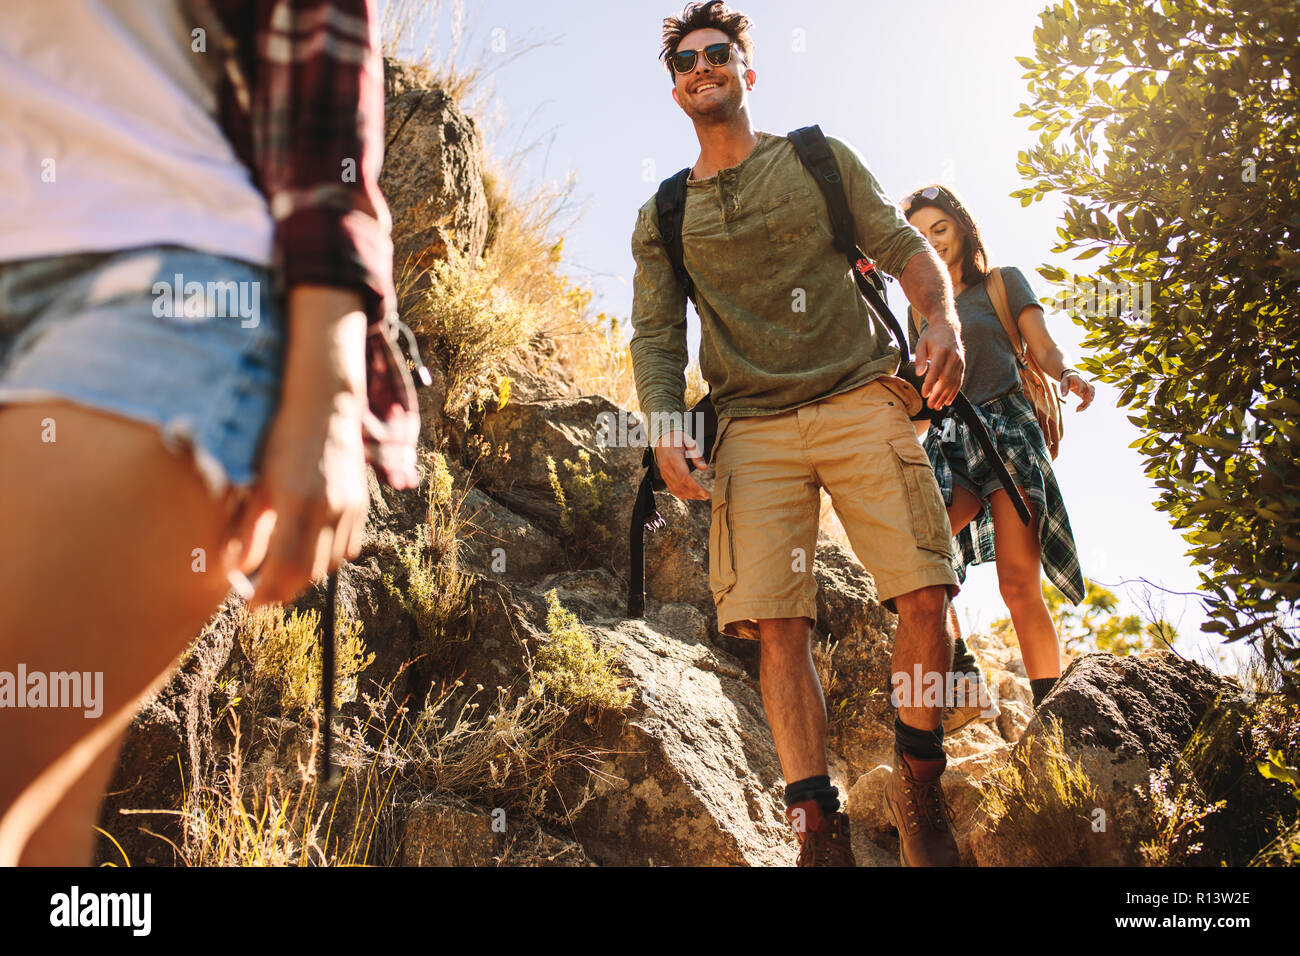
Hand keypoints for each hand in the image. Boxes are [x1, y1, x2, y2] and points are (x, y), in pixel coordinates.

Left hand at [223, 287, 370, 607]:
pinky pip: (347, 548)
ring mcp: (350, 507)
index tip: (248, 601)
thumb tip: (233, 568)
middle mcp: (329, 508)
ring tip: (279, 571)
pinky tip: (306, 549)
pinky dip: (326, 558)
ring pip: (329, 564)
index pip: (284, 568)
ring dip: (304, 575)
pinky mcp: (362, 505)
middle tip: (259, 592)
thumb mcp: (257, 481)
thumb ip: (247, 528)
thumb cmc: (280, 438)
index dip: (265, 592)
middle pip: (308, 573)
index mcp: (297, 501)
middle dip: (282, 589)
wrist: (323, 404)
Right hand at [653, 429, 709, 500]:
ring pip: (677, 490)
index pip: (685, 478)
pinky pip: (672, 489)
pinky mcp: (664, 476)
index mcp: (673, 458)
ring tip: (701, 497)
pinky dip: (682, 495)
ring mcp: (664, 474)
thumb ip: (696, 454)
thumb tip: (704, 468)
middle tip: (707, 496)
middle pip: (681, 486)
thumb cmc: (675, 438)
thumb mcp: (688, 441)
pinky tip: (691, 496)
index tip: (706, 493)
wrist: (661, 438)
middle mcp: (667, 468)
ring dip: (690, 496)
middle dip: (695, 494)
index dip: (696, 488)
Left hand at [914, 321, 964, 409]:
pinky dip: (954, 392)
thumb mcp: (921, 344)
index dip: (930, 383)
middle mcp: (953, 356)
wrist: (948, 327)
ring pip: (953, 382)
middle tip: (930, 405)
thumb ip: (919, 358)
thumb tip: (919, 373)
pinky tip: (948, 401)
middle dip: (938, 394)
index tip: (924, 394)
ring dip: (945, 396)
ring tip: (937, 406)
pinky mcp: (962, 365)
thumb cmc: (932, 337)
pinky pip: (959, 381)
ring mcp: (959, 361)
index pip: (936, 370)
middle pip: (946, 379)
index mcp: (942, 350)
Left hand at [1060, 369, 1094, 410]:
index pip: (1083, 383)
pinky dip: (1085, 406)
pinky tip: (1078, 410)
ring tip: (1077, 410)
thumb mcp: (1064, 382)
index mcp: (1080, 379)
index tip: (1080, 394)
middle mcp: (1087, 383)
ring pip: (1091, 397)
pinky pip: (1089, 401)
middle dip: (1087, 397)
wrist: (1073, 377)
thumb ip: (1064, 388)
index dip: (1082, 389)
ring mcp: (1089, 389)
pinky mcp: (1088, 394)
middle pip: (1090, 390)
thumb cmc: (1068, 380)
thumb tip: (1063, 396)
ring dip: (1085, 404)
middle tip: (1080, 406)